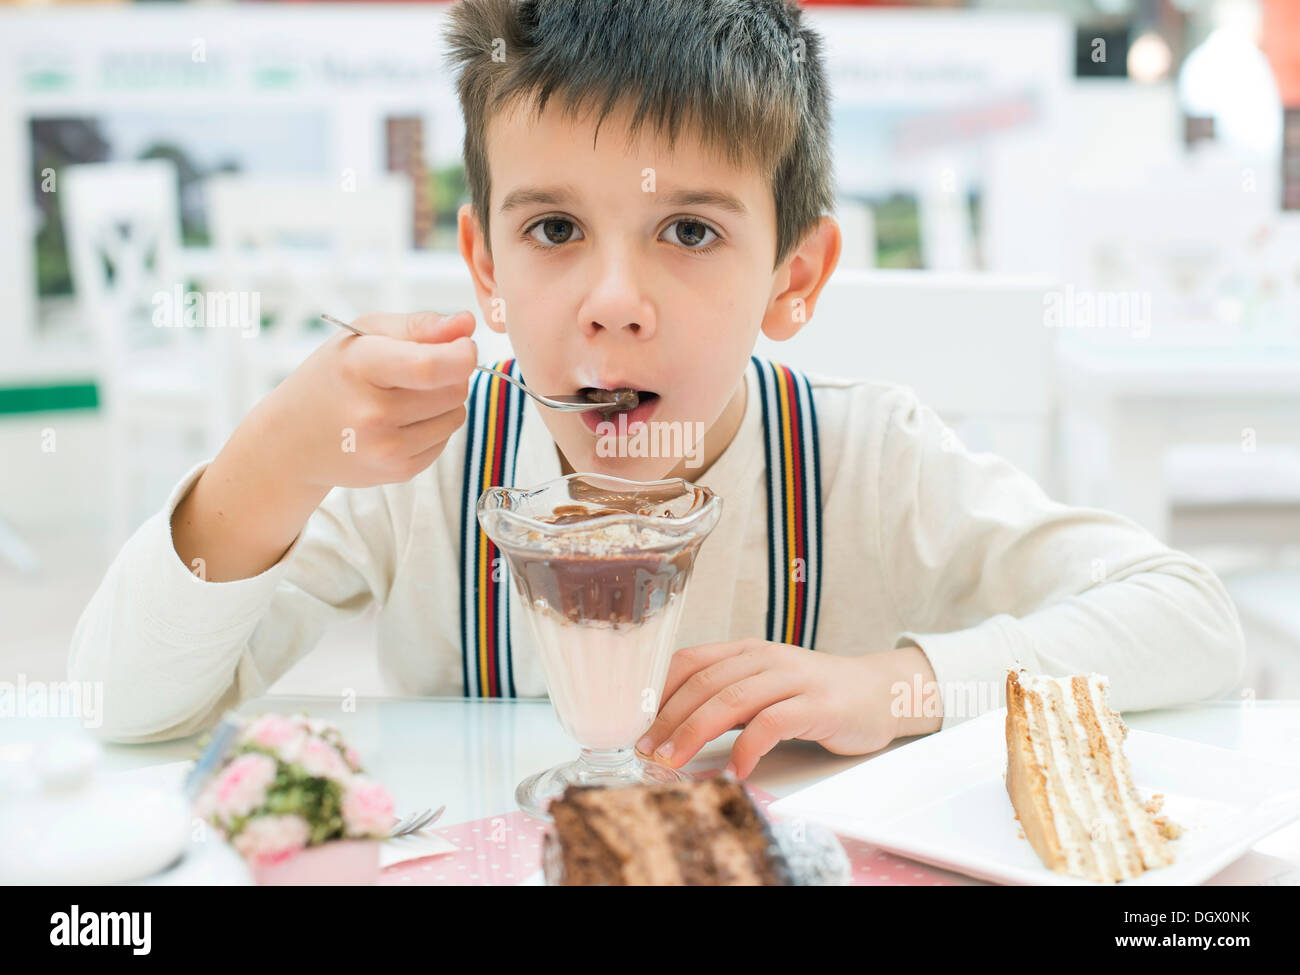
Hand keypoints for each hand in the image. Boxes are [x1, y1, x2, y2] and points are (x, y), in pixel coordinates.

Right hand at [172, 310, 476, 581]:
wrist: (294, 439)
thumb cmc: (336, 375)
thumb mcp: (365, 334)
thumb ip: (420, 325)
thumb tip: (468, 324)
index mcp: (362, 368)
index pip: (432, 366)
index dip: (462, 354)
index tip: (462, 346)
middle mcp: (372, 413)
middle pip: (454, 389)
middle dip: (451, 374)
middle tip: (421, 371)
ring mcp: (386, 449)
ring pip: (456, 416)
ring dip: (444, 402)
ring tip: (406, 397)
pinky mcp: (399, 472)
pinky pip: (445, 441)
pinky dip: (433, 427)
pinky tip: (401, 422)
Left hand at [633, 639, 938, 778]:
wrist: (879, 693)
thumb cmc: (814, 695)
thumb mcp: (764, 686)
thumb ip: (725, 698)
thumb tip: (671, 725)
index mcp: (746, 651)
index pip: (690, 661)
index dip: (658, 691)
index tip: (636, 724)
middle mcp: (766, 658)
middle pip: (705, 683)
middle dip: (669, 719)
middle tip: (647, 751)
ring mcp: (793, 678)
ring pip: (732, 700)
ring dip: (696, 733)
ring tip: (675, 762)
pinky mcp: (818, 704)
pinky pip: (773, 724)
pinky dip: (748, 748)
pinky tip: (736, 771)